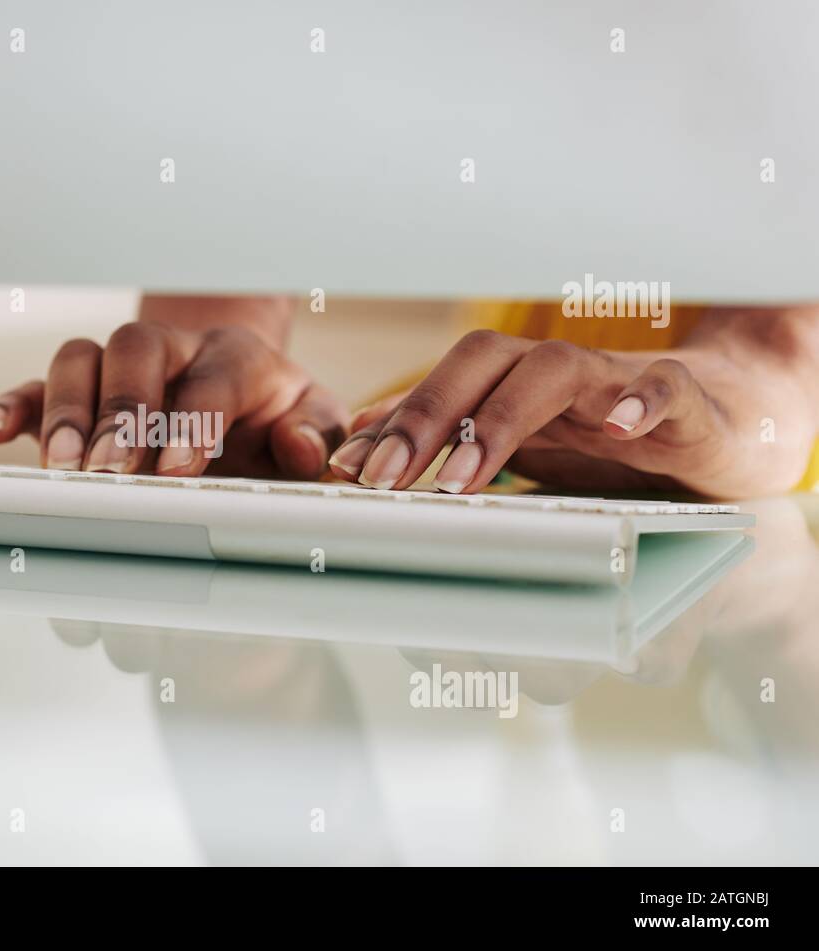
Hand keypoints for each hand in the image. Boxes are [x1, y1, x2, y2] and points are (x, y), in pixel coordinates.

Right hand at [0, 296, 348, 479]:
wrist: (240, 389)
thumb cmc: (276, 416)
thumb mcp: (312, 423)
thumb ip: (314, 435)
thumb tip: (297, 447)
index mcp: (238, 357)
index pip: (212, 376)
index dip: (194, 419)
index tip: (176, 470)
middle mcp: (174, 349)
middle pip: (134, 350)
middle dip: (120, 411)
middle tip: (111, 471)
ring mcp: (121, 366)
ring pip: (81, 358)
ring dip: (66, 411)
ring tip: (60, 468)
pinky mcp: (83, 392)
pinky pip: (39, 383)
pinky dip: (16, 405)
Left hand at [328, 312, 818, 498]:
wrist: (714, 419)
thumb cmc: (602, 432)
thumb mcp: (517, 441)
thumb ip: (444, 437)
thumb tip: (362, 439)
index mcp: (508, 381)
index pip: (437, 385)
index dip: (390, 424)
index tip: (344, 473)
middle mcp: (550, 371)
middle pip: (478, 364)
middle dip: (425, 417)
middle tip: (384, 479)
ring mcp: (612, 378)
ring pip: (551, 369)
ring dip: (501, 420)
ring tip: (463, 480)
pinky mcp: (680, 397)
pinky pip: (662, 384)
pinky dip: (639, 400)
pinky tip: (617, 428)